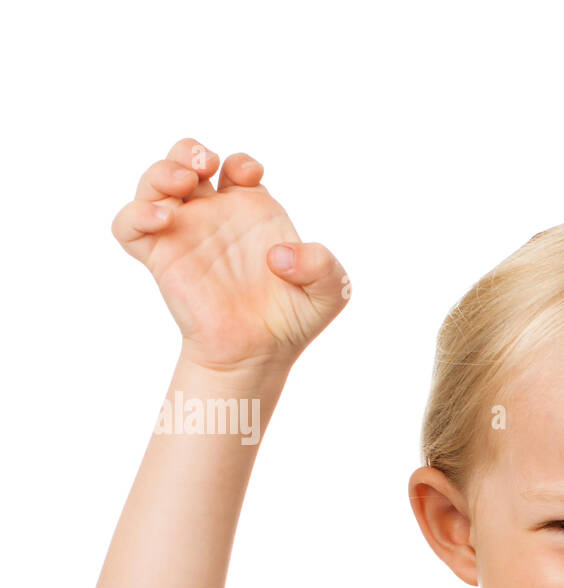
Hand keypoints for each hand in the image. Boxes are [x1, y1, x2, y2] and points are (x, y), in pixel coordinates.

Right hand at [111, 137, 350, 370]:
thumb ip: (324, 267)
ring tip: (184, 182)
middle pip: (187, 161)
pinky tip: (162, 219)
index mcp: (251, 213)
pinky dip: (136, 215)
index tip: (249, 176)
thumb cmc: (292, 320)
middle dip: (190, 150)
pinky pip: (129, 226)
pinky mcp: (160, 258)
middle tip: (205, 164)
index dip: (240, 162)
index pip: (236, 168)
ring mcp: (184, 234)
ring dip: (161, 170)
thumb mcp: (330, 293)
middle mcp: (214, 217)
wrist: (258, 356)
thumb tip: (280, 256)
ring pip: (154, 183)